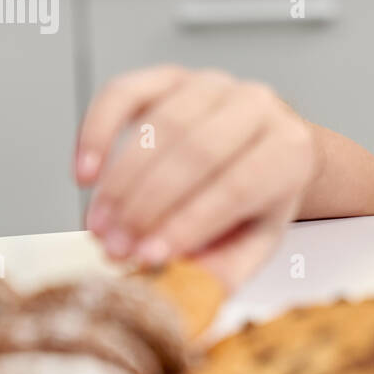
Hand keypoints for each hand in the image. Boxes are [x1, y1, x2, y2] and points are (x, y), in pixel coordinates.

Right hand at [74, 65, 316, 291]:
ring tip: (100, 227)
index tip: (148, 257)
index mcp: (288, 150)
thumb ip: (226, 269)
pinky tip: (85, 174)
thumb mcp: (256, 240)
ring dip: (120, 182)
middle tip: (115, 248)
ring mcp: (211, 85)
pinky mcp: (168, 76)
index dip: (188, 224)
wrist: (263, 146)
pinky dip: (97, 131)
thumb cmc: (259, 197)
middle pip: (196, 153)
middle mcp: (255, 107)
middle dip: (148, 206)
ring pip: (159, 125)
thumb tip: (186, 298)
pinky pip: (123, 93)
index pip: (236, 187)